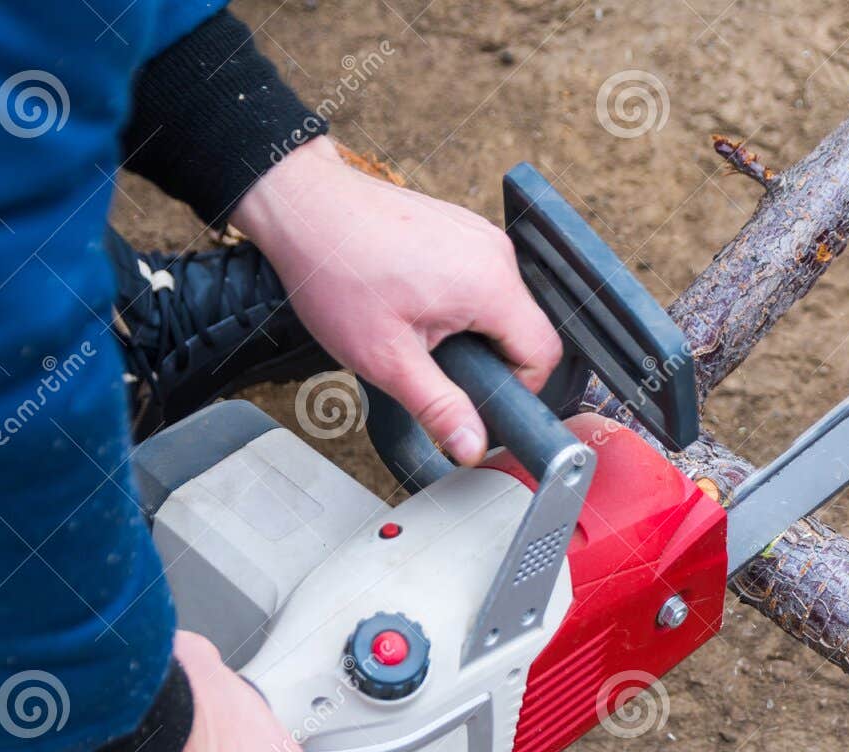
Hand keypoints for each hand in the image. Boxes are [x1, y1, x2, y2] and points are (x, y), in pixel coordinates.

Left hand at [231, 137, 561, 464]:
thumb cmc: (336, 272)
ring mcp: (481, 235)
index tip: (475, 395)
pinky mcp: (463, 227)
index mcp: (490, 285)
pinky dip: (459, 299)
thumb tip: (473, 447)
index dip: (518, 388)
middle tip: (432, 361)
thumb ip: (439, 407)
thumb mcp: (386, 358)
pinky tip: (414, 299)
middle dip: (488, 357)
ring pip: (504, 304)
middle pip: (526, 329)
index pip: (545, 354)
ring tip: (416, 327)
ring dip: (472, 328)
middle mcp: (496, 253)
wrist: (303, 207)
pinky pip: (482, 277)